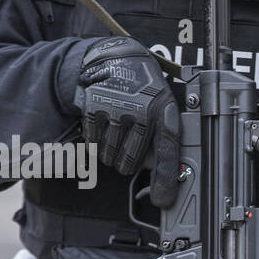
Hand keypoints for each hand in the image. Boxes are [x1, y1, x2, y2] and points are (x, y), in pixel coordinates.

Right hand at [74, 37, 180, 206]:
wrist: (119, 58)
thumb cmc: (144, 92)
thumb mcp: (160, 110)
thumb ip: (160, 139)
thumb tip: (164, 180)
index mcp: (164, 111)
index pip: (167, 151)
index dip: (165, 179)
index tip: (162, 200)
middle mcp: (141, 108)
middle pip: (130, 161)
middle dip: (126, 164)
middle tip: (125, 157)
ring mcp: (116, 105)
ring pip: (108, 154)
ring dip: (109, 155)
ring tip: (114, 139)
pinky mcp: (94, 103)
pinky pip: (92, 140)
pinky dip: (94, 141)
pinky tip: (101, 128)